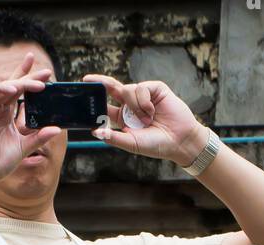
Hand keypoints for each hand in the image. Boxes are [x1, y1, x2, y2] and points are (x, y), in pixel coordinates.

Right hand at [0, 52, 59, 187]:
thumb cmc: (0, 162)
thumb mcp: (24, 147)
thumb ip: (39, 137)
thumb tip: (57, 129)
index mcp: (7, 114)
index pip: (19, 91)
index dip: (30, 79)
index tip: (47, 74)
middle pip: (13, 85)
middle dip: (29, 76)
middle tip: (46, 72)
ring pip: (2, 87)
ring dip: (19, 83)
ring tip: (35, 85)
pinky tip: (13, 91)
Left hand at [82, 73, 207, 164]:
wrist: (180, 140)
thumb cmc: (157, 145)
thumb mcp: (132, 143)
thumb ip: (114, 137)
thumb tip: (96, 131)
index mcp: (124, 118)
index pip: (106, 105)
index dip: (96, 99)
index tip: (83, 92)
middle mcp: (131, 105)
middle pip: (112, 88)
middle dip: (101, 83)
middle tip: (88, 80)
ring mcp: (143, 95)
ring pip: (128, 89)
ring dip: (135, 106)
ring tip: (147, 120)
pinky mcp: (155, 88)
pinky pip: (141, 87)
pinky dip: (144, 101)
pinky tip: (152, 111)